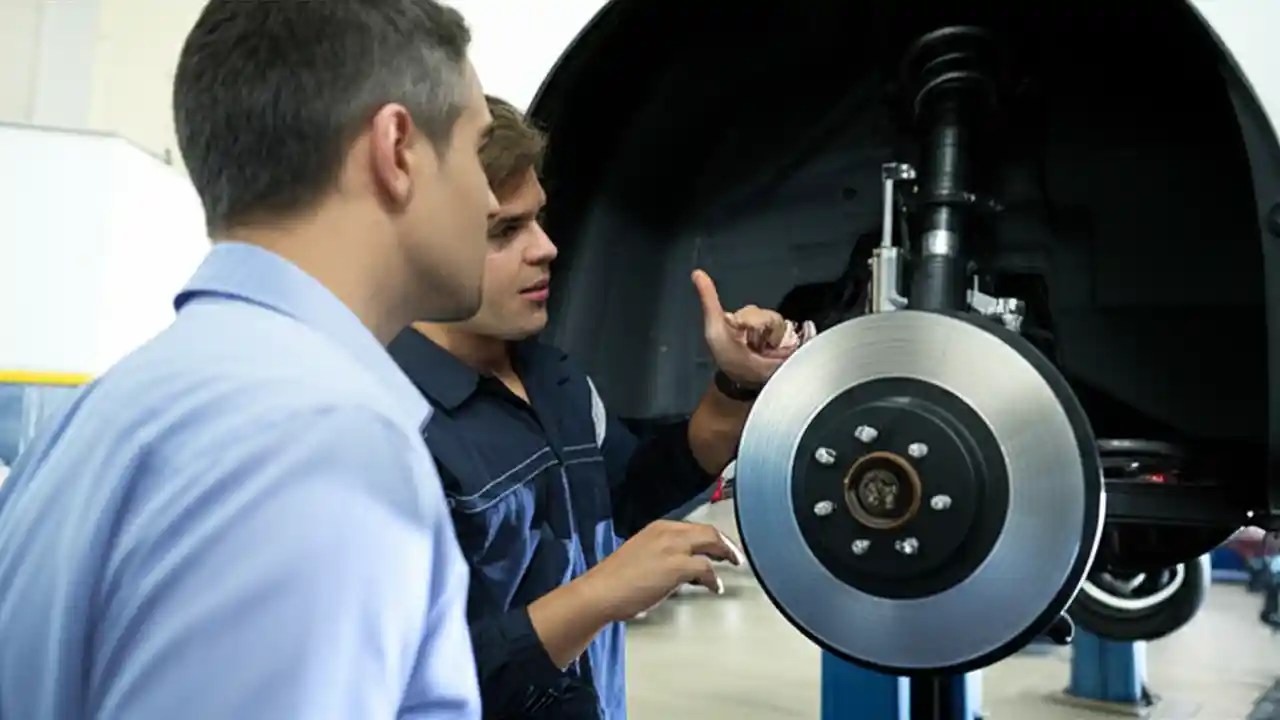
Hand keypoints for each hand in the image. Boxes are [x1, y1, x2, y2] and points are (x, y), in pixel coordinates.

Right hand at [577, 520, 744, 621]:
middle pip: (707, 531)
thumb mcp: (641, 558)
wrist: (600, 591)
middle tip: (734, 555)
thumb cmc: (614, 582)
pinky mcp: (676, 566)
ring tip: (733, 564)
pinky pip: (706, 568)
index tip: (718, 547)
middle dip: (724, 543)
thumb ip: (662, 558)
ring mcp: (672, 547)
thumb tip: (683, 572)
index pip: (692, 528)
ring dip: (725, 554)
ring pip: (711, 542)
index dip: (710, 538)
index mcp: (657, 528)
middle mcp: (666, 532)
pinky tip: (715, 588)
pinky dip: (714, 579)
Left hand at [692, 269, 812, 385]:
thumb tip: (696, 272)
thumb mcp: (715, 329)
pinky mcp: (795, 341)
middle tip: (752, 348)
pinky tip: (780, 352)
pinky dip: (790, 342)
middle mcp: (763, 322)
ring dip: (774, 341)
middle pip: (770, 317)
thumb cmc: (729, 356)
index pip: (753, 312)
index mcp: (745, 317)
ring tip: (766, 352)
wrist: (748, 383)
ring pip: (783, 326)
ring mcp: (780, 333)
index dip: (748, 322)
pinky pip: (799, 333)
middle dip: (760, 333)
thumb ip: (709, 301)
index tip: (741, 334)